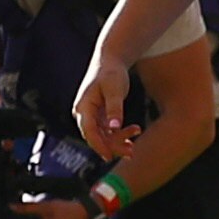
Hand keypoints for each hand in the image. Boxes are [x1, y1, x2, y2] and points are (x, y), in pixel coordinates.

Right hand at [73, 39, 136, 166]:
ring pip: (103, 136)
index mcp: (83, 107)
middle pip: (95, 137)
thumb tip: (114, 128)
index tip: (110, 157)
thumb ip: (114, 109)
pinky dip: (120, 133)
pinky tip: (134, 131)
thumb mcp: (114, 89)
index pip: (88, 131)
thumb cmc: (111, 73)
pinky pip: (108, 130)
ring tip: (136, 136)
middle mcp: (84, 114)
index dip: (98, 146)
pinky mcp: (100, 115)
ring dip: (118, 140)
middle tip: (131, 151)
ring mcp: (92, 116)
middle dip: (113, 146)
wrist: (110, 61)